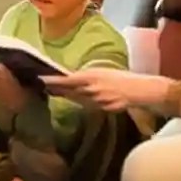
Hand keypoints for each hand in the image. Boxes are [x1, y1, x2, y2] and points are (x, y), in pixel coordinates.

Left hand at [40, 67, 167, 112]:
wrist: (140, 90)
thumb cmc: (121, 77)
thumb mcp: (102, 71)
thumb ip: (87, 76)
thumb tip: (71, 77)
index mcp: (91, 77)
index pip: (66, 80)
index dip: (52, 81)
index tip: (40, 79)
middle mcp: (91, 90)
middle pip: (68, 91)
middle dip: (55, 89)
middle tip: (41, 86)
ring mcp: (96, 102)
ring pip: (75, 99)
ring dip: (64, 95)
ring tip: (53, 91)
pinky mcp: (102, 109)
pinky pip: (87, 106)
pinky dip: (79, 101)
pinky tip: (75, 98)